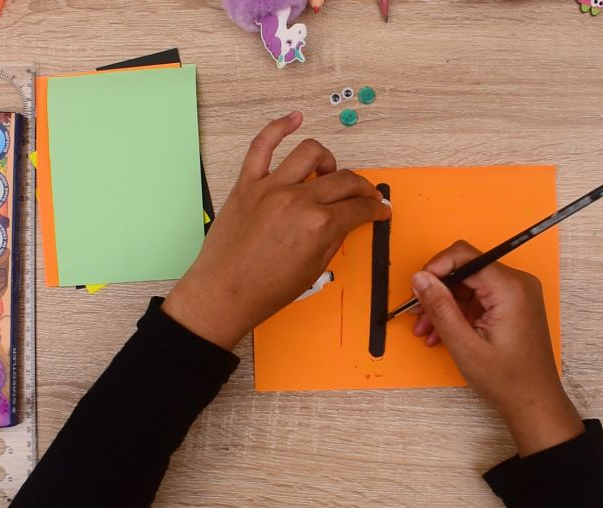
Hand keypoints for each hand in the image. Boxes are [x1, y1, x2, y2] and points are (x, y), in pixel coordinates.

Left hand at [163, 112, 391, 350]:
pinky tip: (294, 118)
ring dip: (327, 160)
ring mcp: (270, 187)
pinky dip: (279, 126)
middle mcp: (297, 200)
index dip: (375, 209)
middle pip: (342, 179)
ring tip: (327, 173)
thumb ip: (333, 238)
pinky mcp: (246, 184)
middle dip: (361, 188)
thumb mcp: (313, 270)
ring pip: (310, 152)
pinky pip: (262, 145)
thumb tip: (346, 221)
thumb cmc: (264, 290)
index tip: (379, 210)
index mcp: (319, 225)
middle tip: (364, 197)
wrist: (223, 294)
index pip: (358, 207)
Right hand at [409, 241, 583, 456]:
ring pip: (468, 285)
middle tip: (416, 314)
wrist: (533, 402)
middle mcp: (517, 284)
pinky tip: (441, 332)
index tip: (417, 288)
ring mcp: (516, 293)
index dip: (435, 268)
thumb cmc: (507, 379)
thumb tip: (420, 278)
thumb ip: (440, 307)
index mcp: (510, 288)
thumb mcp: (464, 345)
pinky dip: (458, 312)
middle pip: (465, 270)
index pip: (464, 256)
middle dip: (437, 291)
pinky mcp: (512, 304)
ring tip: (425, 330)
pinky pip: (478, 298)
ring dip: (444, 304)